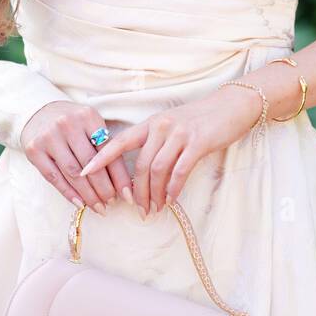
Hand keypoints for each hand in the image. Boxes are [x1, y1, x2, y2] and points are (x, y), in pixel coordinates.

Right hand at [19, 101, 134, 216]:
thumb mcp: (91, 126)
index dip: (118, 175)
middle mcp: (67, 124)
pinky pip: (54, 177)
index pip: (107, 151)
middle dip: (104, 188)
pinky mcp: (34, 150)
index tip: (126, 194)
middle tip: (111, 203)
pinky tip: (80, 203)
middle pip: (90, 164)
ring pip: (73, 173)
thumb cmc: (72, 124)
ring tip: (98, 207)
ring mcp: (49, 137)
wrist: (39, 113)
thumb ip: (106, 148)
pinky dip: (68, 193)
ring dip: (88, 194)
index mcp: (87, 116)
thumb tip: (124, 183)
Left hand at [77, 84, 260, 216]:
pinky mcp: (197, 143)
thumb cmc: (200, 119)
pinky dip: (173, 189)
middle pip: (140, 164)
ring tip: (154, 209)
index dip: (101, 158)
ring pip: (157, 170)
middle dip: (136, 191)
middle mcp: (161, 127)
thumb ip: (155, 143)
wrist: (231, 106)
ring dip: (154, 194)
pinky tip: (171, 200)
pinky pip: (179, 171)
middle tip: (138, 210)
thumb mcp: (171, 125)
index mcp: (151, 123)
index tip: (84, 173)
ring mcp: (179, 134)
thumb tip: (141, 172)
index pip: (119, 140)